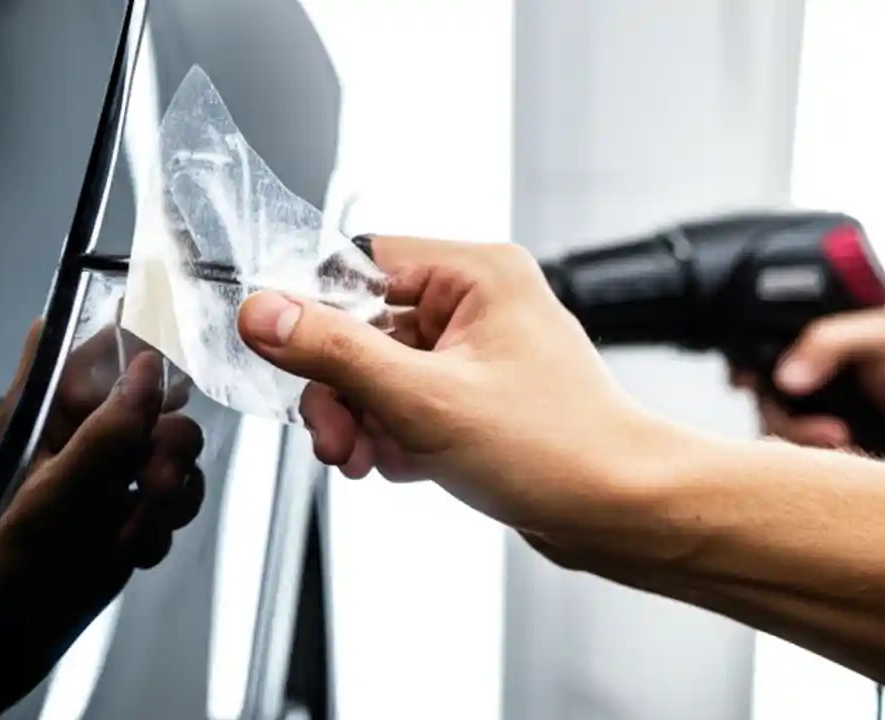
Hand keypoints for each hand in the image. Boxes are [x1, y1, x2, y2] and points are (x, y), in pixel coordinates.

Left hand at [0, 323, 203, 701]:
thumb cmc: (5, 573)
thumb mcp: (59, 495)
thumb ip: (108, 433)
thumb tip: (149, 367)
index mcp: (57, 421)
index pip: (121, 370)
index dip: (159, 377)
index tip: (179, 400)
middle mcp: (82, 447)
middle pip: (158, 421)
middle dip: (171, 452)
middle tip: (155, 489)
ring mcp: (103, 489)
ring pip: (170, 468)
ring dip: (174, 496)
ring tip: (142, 529)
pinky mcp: (118, 528)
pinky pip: (164, 514)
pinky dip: (160, 532)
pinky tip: (134, 555)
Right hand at [236, 237, 670, 536]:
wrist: (620, 513)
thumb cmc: (559, 449)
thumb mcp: (423, 398)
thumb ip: (334, 352)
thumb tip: (264, 313)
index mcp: (475, 274)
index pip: (361, 264)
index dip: (315, 310)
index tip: (282, 350)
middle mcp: (475, 304)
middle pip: (362, 327)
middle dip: (340, 389)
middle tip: (335, 437)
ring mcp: (473, 352)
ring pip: (378, 371)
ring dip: (360, 420)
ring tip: (367, 460)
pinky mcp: (472, 396)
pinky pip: (403, 402)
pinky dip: (390, 436)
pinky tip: (402, 466)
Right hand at [730, 311, 884, 449]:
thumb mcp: (875, 337)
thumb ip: (827, 344)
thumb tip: (784, 378)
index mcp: (800, 339)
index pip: (752, 353)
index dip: (745, 374)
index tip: (750, 390)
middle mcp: (797, 369)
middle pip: (763, 401)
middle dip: (793, 424)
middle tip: (832, 431)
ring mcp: (806, 403)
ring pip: (776, 429)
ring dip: (807, 442)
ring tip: (847, 440)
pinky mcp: (816, 431)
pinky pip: (795, 449)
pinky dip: (816, 454)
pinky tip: (846, 447)